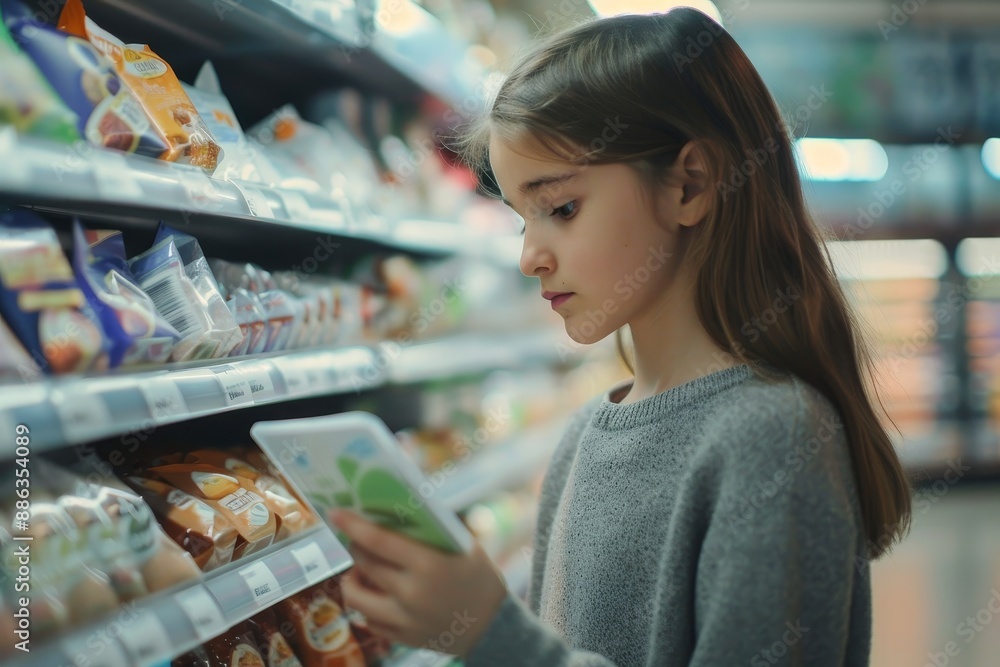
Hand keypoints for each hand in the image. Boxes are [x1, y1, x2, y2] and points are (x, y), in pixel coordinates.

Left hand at [330, 509, 507, 657]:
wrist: (493, 626)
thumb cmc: (478, 576)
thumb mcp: (464, 546)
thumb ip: (432, 529)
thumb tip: (394, 507)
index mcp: (429, 565)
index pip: (379, 541)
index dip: (354, 525)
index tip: (335, 513)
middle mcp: (412, 593)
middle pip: (365, 564)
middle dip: (355, 546)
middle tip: (356, 537)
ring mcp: (405, 619)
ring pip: (356, 596)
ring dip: (353, 577)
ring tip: (361, 570)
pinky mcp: (402, 638)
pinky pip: (368, 619)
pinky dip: (367, 603)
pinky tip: (377, 592)